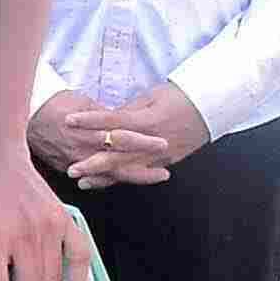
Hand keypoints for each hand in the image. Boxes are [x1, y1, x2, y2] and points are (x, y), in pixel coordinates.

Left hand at [35, 87, 205, 191]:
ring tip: (82, 182)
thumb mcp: (152, 97)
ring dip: (103, 177)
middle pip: (117, 155)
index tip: (68, 121)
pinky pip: (139, 174)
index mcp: (147, 120)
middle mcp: (152, 142)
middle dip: (92, 163)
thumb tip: (106, 120)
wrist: (211, 108)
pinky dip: (121, 179)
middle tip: (70, 168)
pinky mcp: (165, 163)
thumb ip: (128, 111)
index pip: (112, 121)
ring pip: (127, 170)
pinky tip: (105, 183)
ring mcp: (159, 156)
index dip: (89, 121)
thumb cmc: (180, 96)